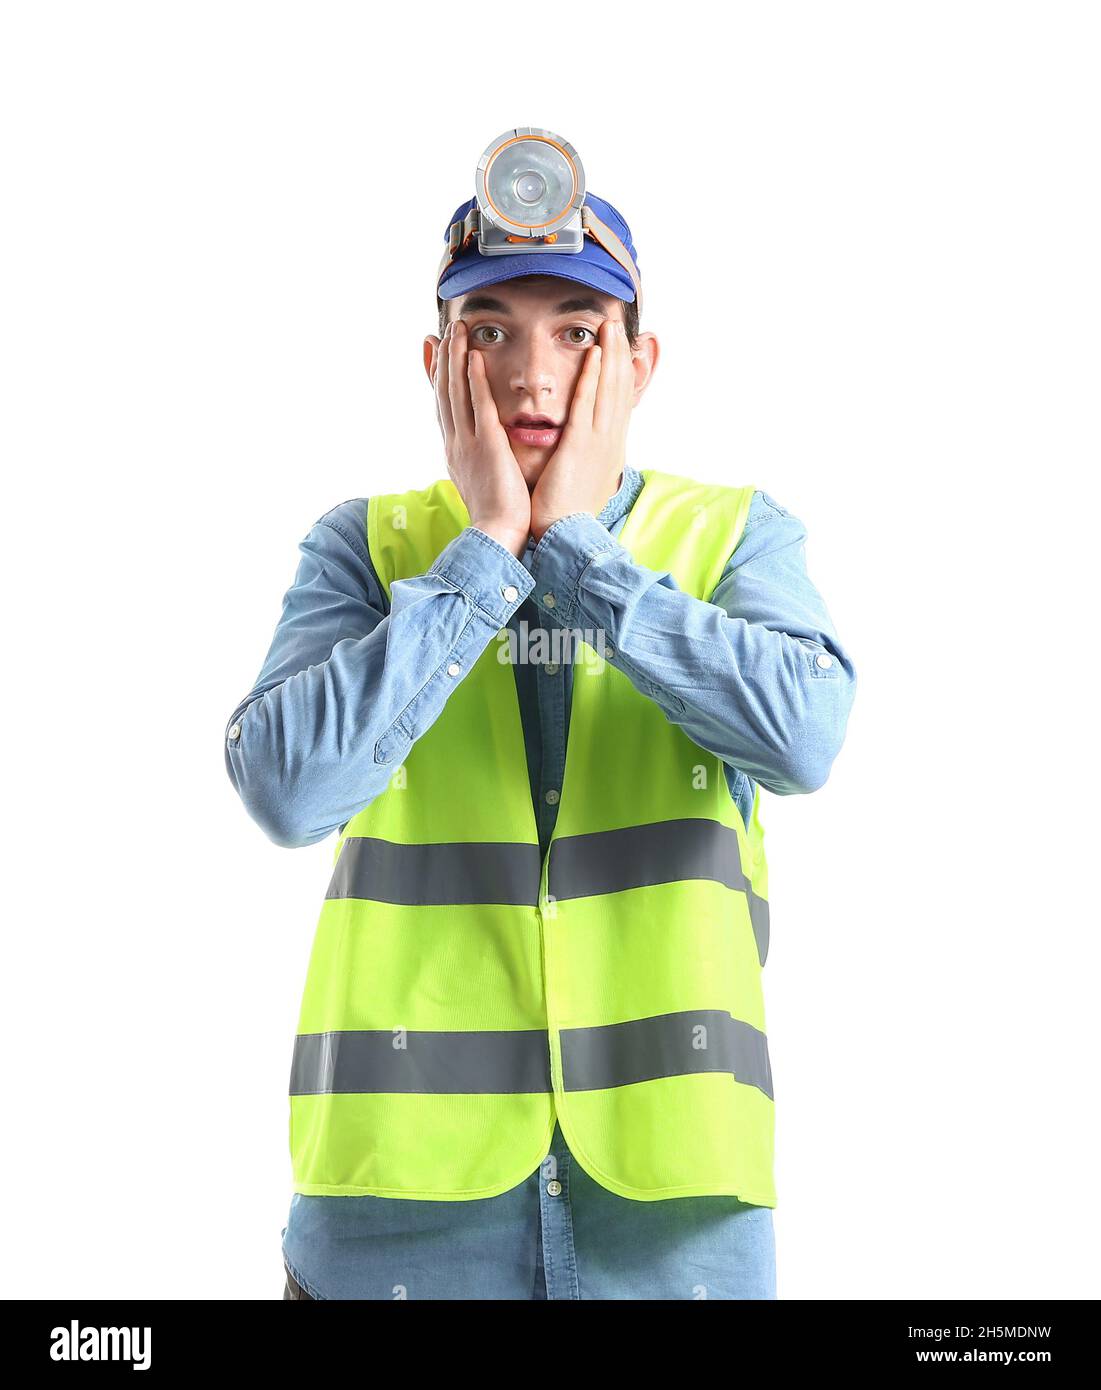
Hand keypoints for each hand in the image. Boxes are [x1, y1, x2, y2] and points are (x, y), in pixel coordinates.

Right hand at [434, 319, 530, 556]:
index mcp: (455, 452)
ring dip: (456, 359)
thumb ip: (481, 463)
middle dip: (443, 360)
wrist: (496, 537)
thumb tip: (482, 455)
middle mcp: (455, 443)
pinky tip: (474, 356)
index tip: (434, 352)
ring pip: (457, 392)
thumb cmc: (497, 517)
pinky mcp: (487, 446)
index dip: (437, 378)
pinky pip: (478, 406)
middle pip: (444, 393)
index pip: (443, 406)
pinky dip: (474, 379)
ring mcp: (468, 443)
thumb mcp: (482, 483)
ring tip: (458, 330)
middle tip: (443, 331)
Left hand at [529, 318, 634, 543]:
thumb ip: (584, 455)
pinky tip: (593, 355)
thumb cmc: (567, 512)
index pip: (617, 400)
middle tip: (616, 323)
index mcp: (609, 447)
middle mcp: (610, 440)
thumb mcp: (583, 478)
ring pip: (607, 390)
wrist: (565, 537)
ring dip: (609, 354)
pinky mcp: (581, 447)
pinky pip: (587, 405)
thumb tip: (584, 445)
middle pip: (618, 388)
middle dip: (618, 353)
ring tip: (609, 326)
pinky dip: (592, 378)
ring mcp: (598, 442)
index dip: (619, 370)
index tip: (617, 345)